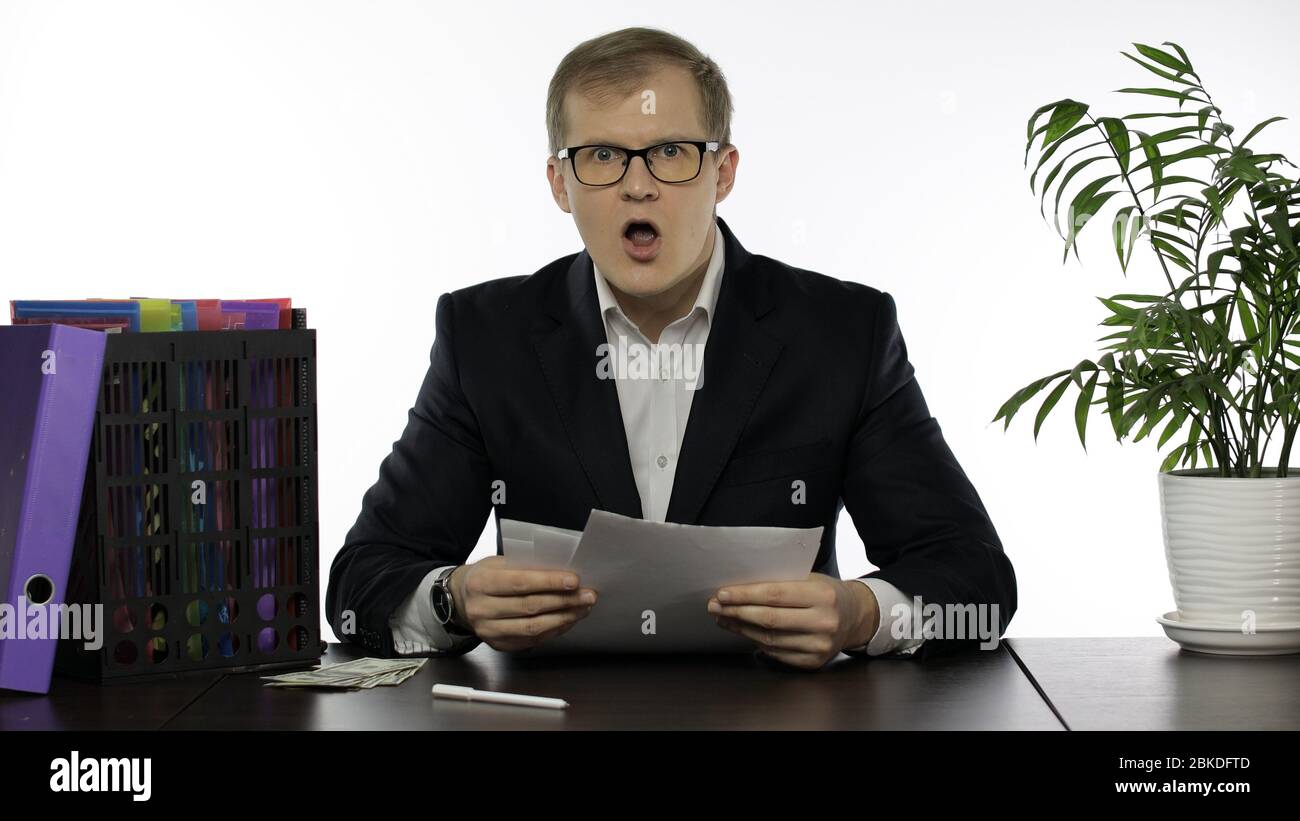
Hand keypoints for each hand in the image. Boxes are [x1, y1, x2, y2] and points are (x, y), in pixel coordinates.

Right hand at [450, 556, 596, 652]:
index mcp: (481, 583)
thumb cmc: (487, 576)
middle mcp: (482, 609)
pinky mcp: (499, 645)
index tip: (575, 580)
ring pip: (533, 627)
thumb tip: (564, 572)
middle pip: (530, 607)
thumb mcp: (499, 563)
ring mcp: (489, 631)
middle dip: (564, 601)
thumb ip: (526, 567)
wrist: (462, 599)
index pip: (520, 583)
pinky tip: (569, 620)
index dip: (549, 582)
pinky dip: (554, 630)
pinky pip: (532, 641)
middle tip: (588, 595)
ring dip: (564, 618)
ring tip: (583, 608)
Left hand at [707, 573, 878, 669]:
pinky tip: (742, 631)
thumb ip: (781, 581)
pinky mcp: (813, 662)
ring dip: (741, 628)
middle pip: (769, 619)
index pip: (775, 594)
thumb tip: (738, 587)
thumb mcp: (810, 578)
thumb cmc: (825, 592)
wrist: (855, 616)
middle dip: (737, 612)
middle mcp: (824, 622)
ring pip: (769, 639)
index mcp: (822, 595)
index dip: (745, 595)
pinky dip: (755, 642)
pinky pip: (776, 653)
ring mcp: (820, 646)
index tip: (722, 593)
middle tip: (714, 606)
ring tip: (723, 617)